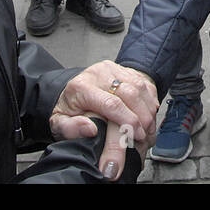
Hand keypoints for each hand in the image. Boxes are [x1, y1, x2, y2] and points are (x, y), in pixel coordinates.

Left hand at [49, 61, 158, 180]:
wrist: (75, 91)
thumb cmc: (69, 109)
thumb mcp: (59, 122)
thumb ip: (69, 128)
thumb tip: (89, 130)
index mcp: (81, 86)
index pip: (111, 103)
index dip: (127, 122)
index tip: (134, 139)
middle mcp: (99, 74)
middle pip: (129, 94)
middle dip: (140, 119)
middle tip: (143, 139)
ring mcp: (115, 70)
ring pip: (140, 88)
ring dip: (148, 112)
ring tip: (147, 131)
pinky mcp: (126, 71)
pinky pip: (145, 85)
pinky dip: (150, 103)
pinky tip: (149, 118)